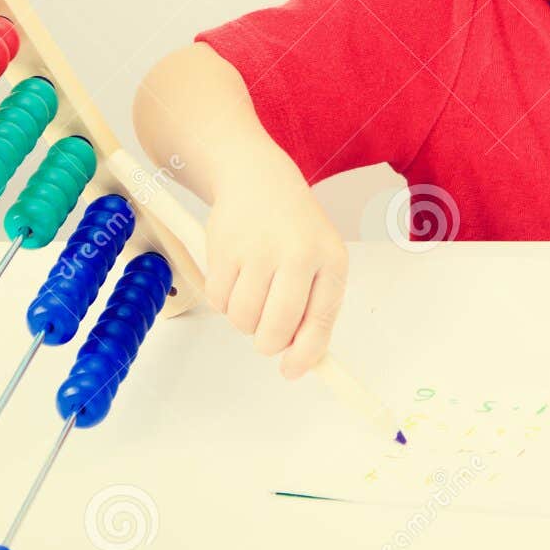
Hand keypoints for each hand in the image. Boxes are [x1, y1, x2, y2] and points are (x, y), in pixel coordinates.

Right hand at [203, 138, 348, 379]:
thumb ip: (316, 307)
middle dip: (268, 343)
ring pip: (244, 320)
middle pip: (277, 329)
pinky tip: (235, 277)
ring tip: (254, 294)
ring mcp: (260, 250)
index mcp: (331, 259)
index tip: (292, 370)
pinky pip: (218, 301)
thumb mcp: (320, 259)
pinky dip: (223, 300)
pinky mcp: (225, 248)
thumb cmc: (293, 227)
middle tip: (267, 334)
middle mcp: (299, 254)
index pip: (320, 321)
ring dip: (245, 320)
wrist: (258, 179)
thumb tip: (301, 361)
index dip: (305, 354)